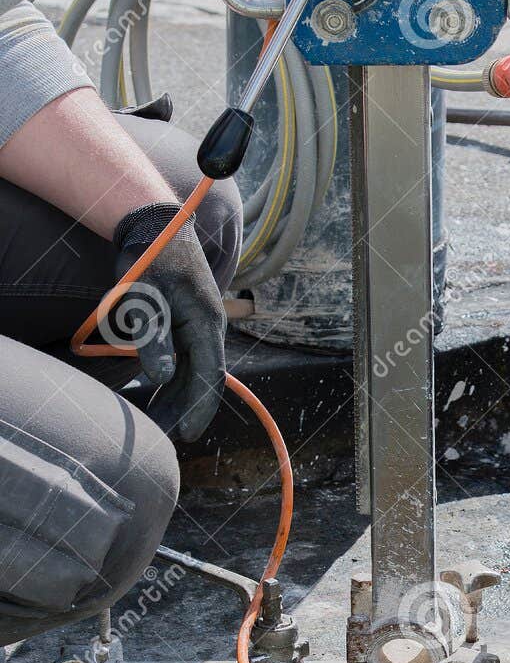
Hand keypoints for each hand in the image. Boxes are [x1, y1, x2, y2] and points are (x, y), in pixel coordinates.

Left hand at [112, 204, 226, 441]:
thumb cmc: (149, 256)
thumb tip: (163, 377)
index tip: (187, 435)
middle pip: (201, 378)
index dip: (200, 406)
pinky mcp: (185, 324)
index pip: (210, 374)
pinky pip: (181, 360)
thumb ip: (153, 336)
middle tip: (161, 438)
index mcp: (206, 322)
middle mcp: (208, 328)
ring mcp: (198, 326)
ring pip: (191, 372)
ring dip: (174, 398)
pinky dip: (169, 381)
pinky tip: (152, 398)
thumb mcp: (145, 296)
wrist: (154, 224)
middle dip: (183, 410)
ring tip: (154, 424)